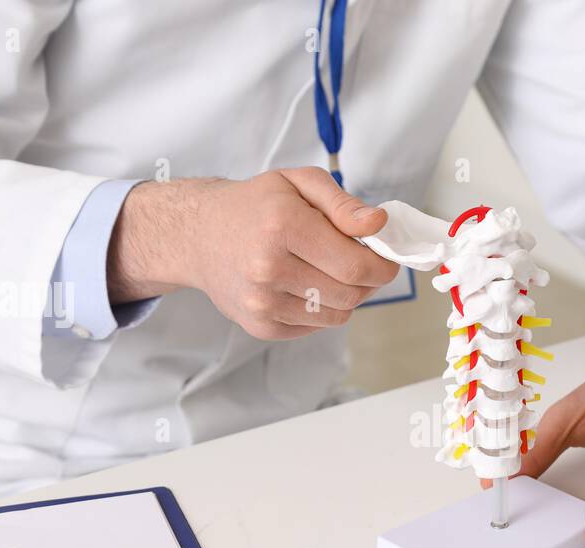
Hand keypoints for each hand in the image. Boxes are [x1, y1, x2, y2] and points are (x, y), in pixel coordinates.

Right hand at [106, 167, 400, 339]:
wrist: (198, 235)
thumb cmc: (255, 205)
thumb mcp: (299, 184)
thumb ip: (343, 203)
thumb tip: (378, 225)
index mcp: (283, 226)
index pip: (356, 265)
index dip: (382, 266)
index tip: (386, 258)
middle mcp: (268, 267)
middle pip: (350, 294)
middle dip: (368, 281)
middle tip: (362, 263)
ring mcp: (262, 302)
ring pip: (337, 315)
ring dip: (347, 297)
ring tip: (332, 272)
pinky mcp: (260, 326)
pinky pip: (315, 327)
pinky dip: (322, 310)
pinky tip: (308, 286)